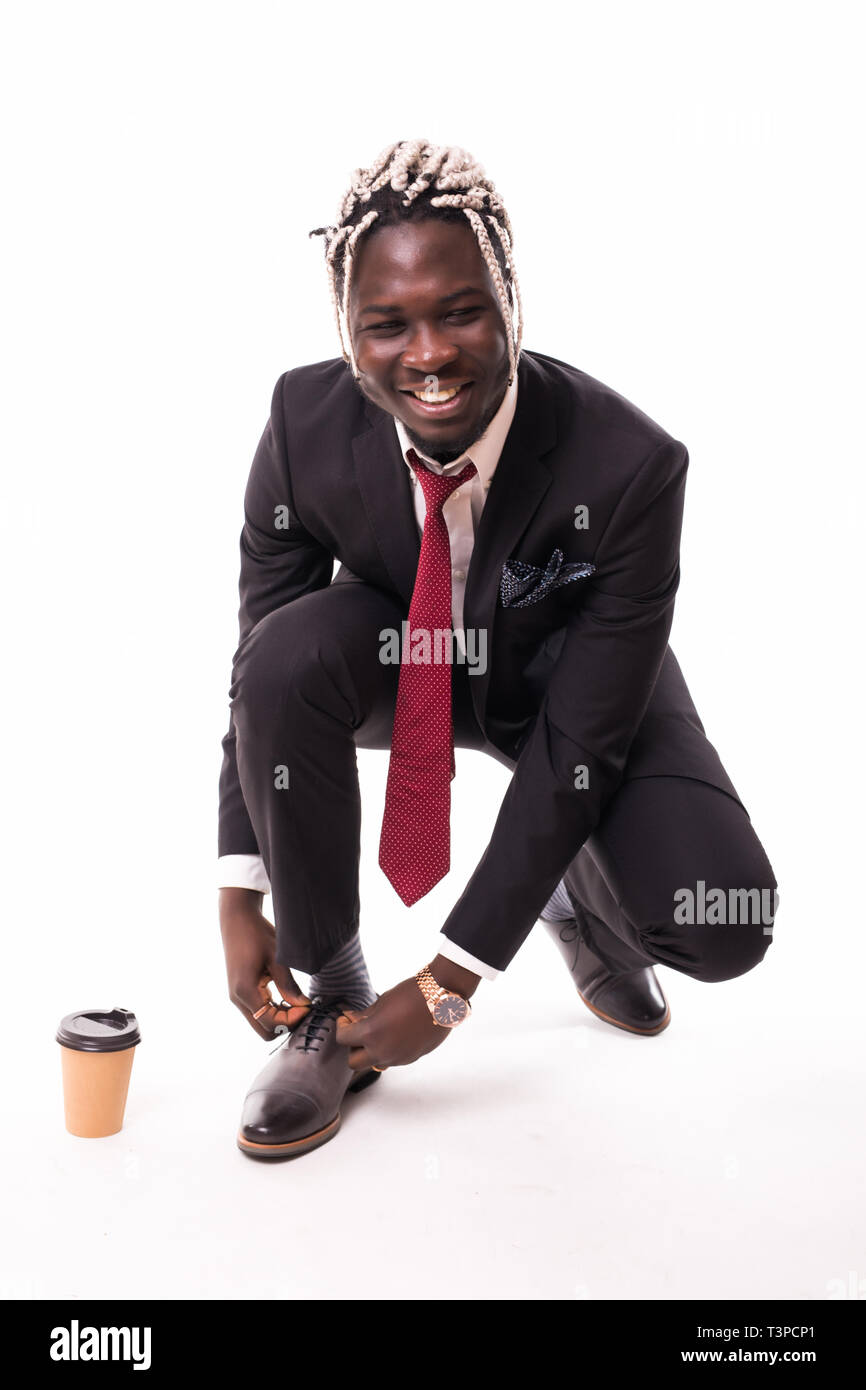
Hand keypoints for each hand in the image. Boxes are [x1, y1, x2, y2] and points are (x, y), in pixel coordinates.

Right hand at [219, 887, 311, 1038]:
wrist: (237, 918)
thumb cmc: (257, 933)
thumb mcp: (277, 958)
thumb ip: (289, 985)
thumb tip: (304, 1006)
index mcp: (245, 991)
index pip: (271, 1023)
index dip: (293, 1020)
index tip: (309, 1007)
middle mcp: (238, 999)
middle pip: (264, 1031)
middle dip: (286, 1024)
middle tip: (304, 1008)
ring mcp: (237, 997)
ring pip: (261, 1023)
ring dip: (280, 1019)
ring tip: (298, 1002)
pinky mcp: (240, 992)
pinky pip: (258, 1012)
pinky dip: (274, 1011)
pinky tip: (287, 997)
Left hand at [335, 976, 449, 1069]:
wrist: (443, 996)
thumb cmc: (413, 993)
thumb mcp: (383, 1001)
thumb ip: (364, 1015)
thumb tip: (351, 1018)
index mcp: (371, 1034)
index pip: (343, 1039)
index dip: (342, 1027)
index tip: (346, 1021)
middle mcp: (383, 1051)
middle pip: (354, 1062)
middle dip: (353, 1048)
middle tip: (359, 1032)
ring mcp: (398, 1058)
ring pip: (375, 1064)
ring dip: (372, 1052)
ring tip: (380, 1032)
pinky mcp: (412, 1058)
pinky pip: (393, 1060)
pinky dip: (390, 1050)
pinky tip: (397, 1033)